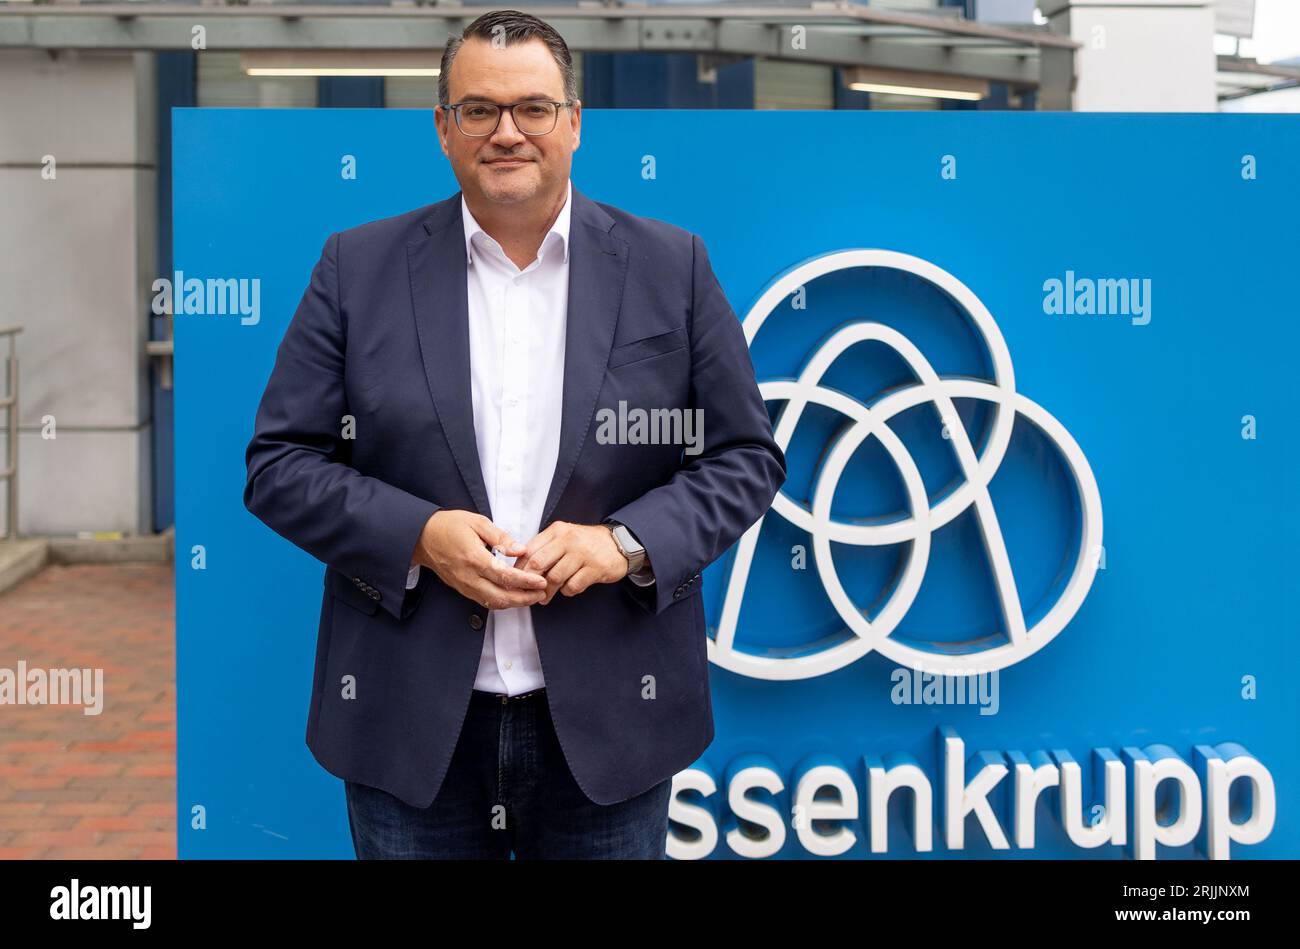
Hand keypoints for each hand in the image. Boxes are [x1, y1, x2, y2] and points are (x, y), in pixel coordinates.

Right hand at [412, 510, 546, 610]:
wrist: (422, 537)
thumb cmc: (449, 526)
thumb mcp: (477, 522)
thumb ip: (501, 537)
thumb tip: (520, 550)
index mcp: (474, 558)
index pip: (505, 576)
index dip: (526, 581)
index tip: (541, 581)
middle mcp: (469, 576)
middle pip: (501, 597)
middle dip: (524, 598)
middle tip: (541, 593)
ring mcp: (464, 585)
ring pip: (493, 603)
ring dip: (514, 603)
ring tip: (531, 596)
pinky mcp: (462, 589)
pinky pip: (484, 601)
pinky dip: (501, 602)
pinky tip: (513, 596)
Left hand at [516, 521, 628, 604]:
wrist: (619, 543)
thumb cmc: (585, 544)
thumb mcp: (564, 538)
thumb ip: (544, 548)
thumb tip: (521, 567)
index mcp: (556, 531)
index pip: (529, 550)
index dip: (520, 568)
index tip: (517, 580)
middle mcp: (568, 540)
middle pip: (538, 563)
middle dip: (530, 581)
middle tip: (530, 591)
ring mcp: (582, 554)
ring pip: (554, 577)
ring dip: (548, 591)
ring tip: (546, 596)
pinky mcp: (595, 568)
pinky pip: (573, 586)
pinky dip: (567, 591)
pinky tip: (569, 588)